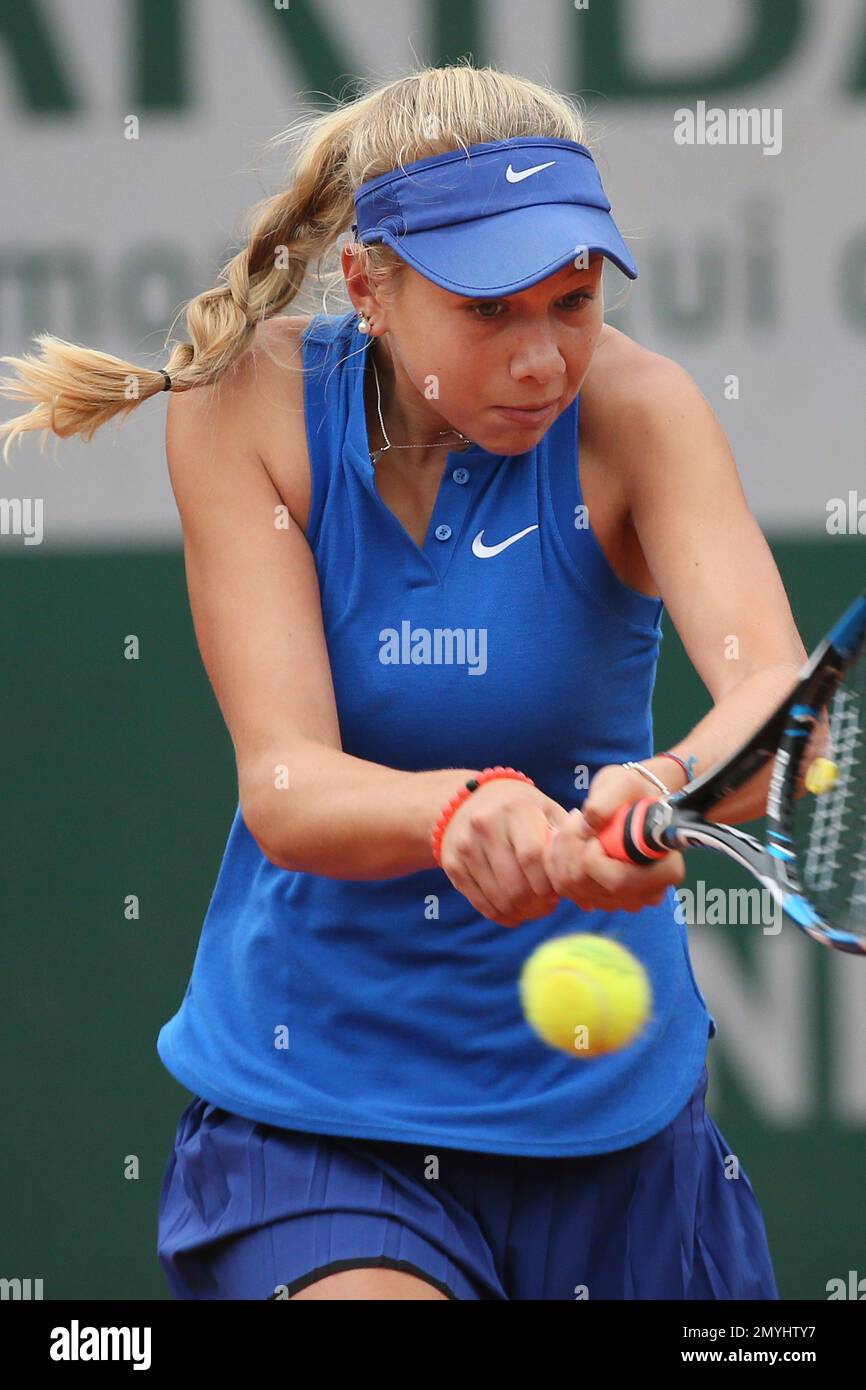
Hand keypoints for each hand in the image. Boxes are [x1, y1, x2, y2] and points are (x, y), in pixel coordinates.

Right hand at [438, 779, 573, 926]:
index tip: (559, 891)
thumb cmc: (521, 810)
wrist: (468, 800)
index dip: (549, 883)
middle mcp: (485, 826)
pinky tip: (515, 911)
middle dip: (537, 904)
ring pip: (498, 898)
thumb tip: (589, 896)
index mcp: (515, 809)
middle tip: (548, 905)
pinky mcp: (453, 864)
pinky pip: (481, 903)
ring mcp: (466, 846)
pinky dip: (502, 915)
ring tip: (534, 908)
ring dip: (522, 912)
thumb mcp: (546, 812)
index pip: (533, 858)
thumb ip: (569, 845)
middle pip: (515, 884)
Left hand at [542, 764, 685, 912]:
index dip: (591, 857)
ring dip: (562, 855)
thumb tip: (589, 820)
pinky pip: (568, 890)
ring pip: (574, 890)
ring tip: (572, 825)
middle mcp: (648, 893)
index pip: (617, 881)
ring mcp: (625, 900)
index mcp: (665, 869)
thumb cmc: (632, 792)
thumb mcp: (622, 783)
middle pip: (590, 888)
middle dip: (571, 851)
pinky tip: (569, 842)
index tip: (586, 826)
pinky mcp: (604, 900)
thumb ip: (607, 799)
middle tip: (574, 819)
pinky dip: (559, 865)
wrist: (630, 803)